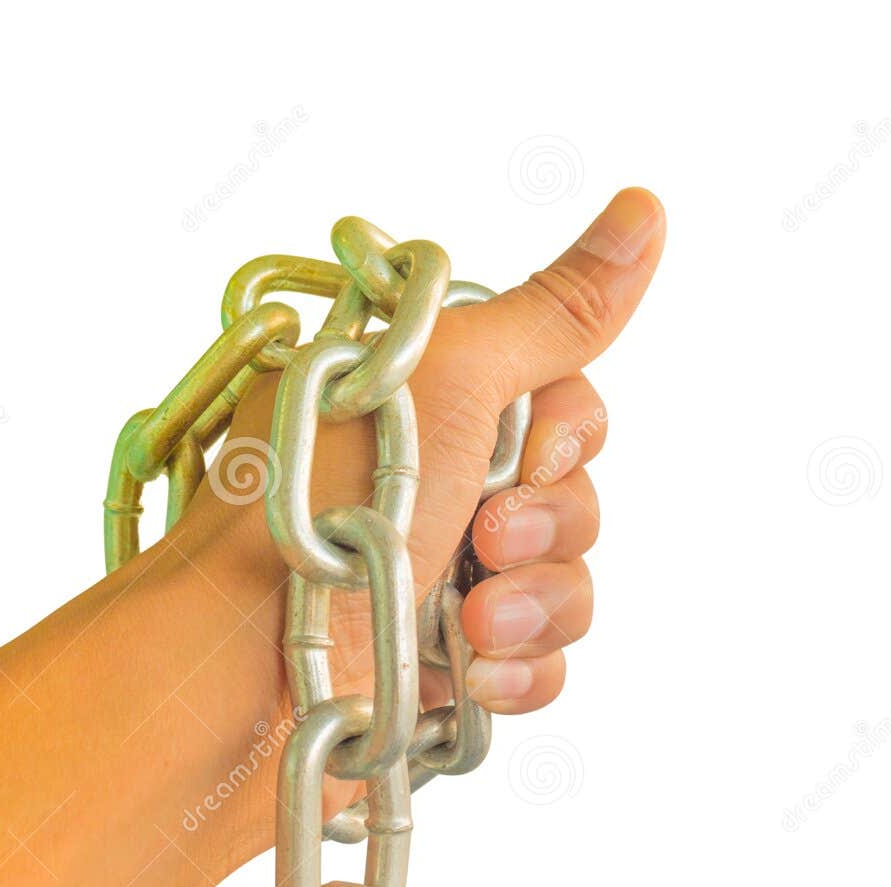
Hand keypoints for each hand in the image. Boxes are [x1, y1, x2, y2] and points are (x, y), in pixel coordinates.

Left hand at [180, 187, 663, 740]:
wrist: (244, 670)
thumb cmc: (327, 509)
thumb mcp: (451, 379)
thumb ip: (557, 312)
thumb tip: (646, 208)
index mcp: (428, 406)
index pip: (562, 405)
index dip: (567, 434)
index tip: (534, 450)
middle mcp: (438, 485)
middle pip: (575, 498)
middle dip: (548, 528)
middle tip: (486, 537)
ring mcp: (443, 579)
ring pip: (567, 587)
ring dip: (535, 607)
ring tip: (470, 623)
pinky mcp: (448, 665)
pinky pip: (539, 665)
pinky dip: (518, 672)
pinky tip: (472, 674)